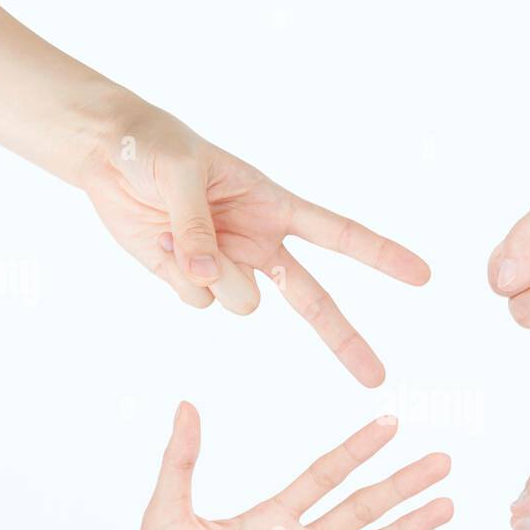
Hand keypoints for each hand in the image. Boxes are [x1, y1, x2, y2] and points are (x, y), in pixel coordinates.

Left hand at [81, 103, 430, 386]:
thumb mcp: (180, 172)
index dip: (381, 256)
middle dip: (345, 340)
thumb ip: (198, 226)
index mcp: (274, 206)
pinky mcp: (192, 281)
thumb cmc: (154, 149)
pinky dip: (175, 276)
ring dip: (214, 278)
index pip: (338, 235)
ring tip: (180, 233)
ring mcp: (228, 267)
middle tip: (377, 380)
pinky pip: (195, 301)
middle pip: (314, 300)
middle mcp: (260, 243)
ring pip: (240, 304)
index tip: (421, 276)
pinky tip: (161, 242)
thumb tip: (208, 276)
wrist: (107, 157)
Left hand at [99, 404, 451, 529]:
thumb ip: (181, 460)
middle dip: (403, 484)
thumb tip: (187, 404)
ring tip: (447, 505)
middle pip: (361, 508)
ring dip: (409, 529)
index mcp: (268, 517)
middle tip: (443, 460)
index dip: (358, 449)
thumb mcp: (165, 513)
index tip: (391, 423)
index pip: (325, 475)